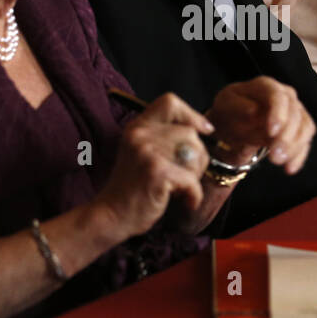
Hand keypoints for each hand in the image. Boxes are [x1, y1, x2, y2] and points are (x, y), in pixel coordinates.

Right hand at [94, 93, 212, 234]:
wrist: (111, 216)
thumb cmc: (133, 189)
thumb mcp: (142, 154)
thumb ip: (164, 139)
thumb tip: (204, 130)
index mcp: (137, 127)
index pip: (169, 101)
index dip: (191, 114)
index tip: (204, 131)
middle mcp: (140, 134)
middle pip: (190, 133)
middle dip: (199, 157)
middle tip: (188, 177)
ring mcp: (147, 152)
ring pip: (195, 156)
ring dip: (195, 177)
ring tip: (180, 189)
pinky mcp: (156, 171)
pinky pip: (191, 180)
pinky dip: (193, 196)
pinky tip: (185, 202)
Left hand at [206, 76, 314, 173]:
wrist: (232, 124)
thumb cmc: (229, 111)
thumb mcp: (225, 106)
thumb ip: (238, 107)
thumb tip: (255, 111)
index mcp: (266, 86)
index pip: (278, 96)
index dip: (278, 114)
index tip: (272, 132)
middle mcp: (286, 95)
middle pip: (294, 114)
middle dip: (286, 137)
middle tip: (274, 156)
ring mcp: (296, 111)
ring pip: (304, 128)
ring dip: (294, 148)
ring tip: (278, 162)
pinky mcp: (300, 128)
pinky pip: (305, 142)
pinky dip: (299, 156)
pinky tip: (289, 168)